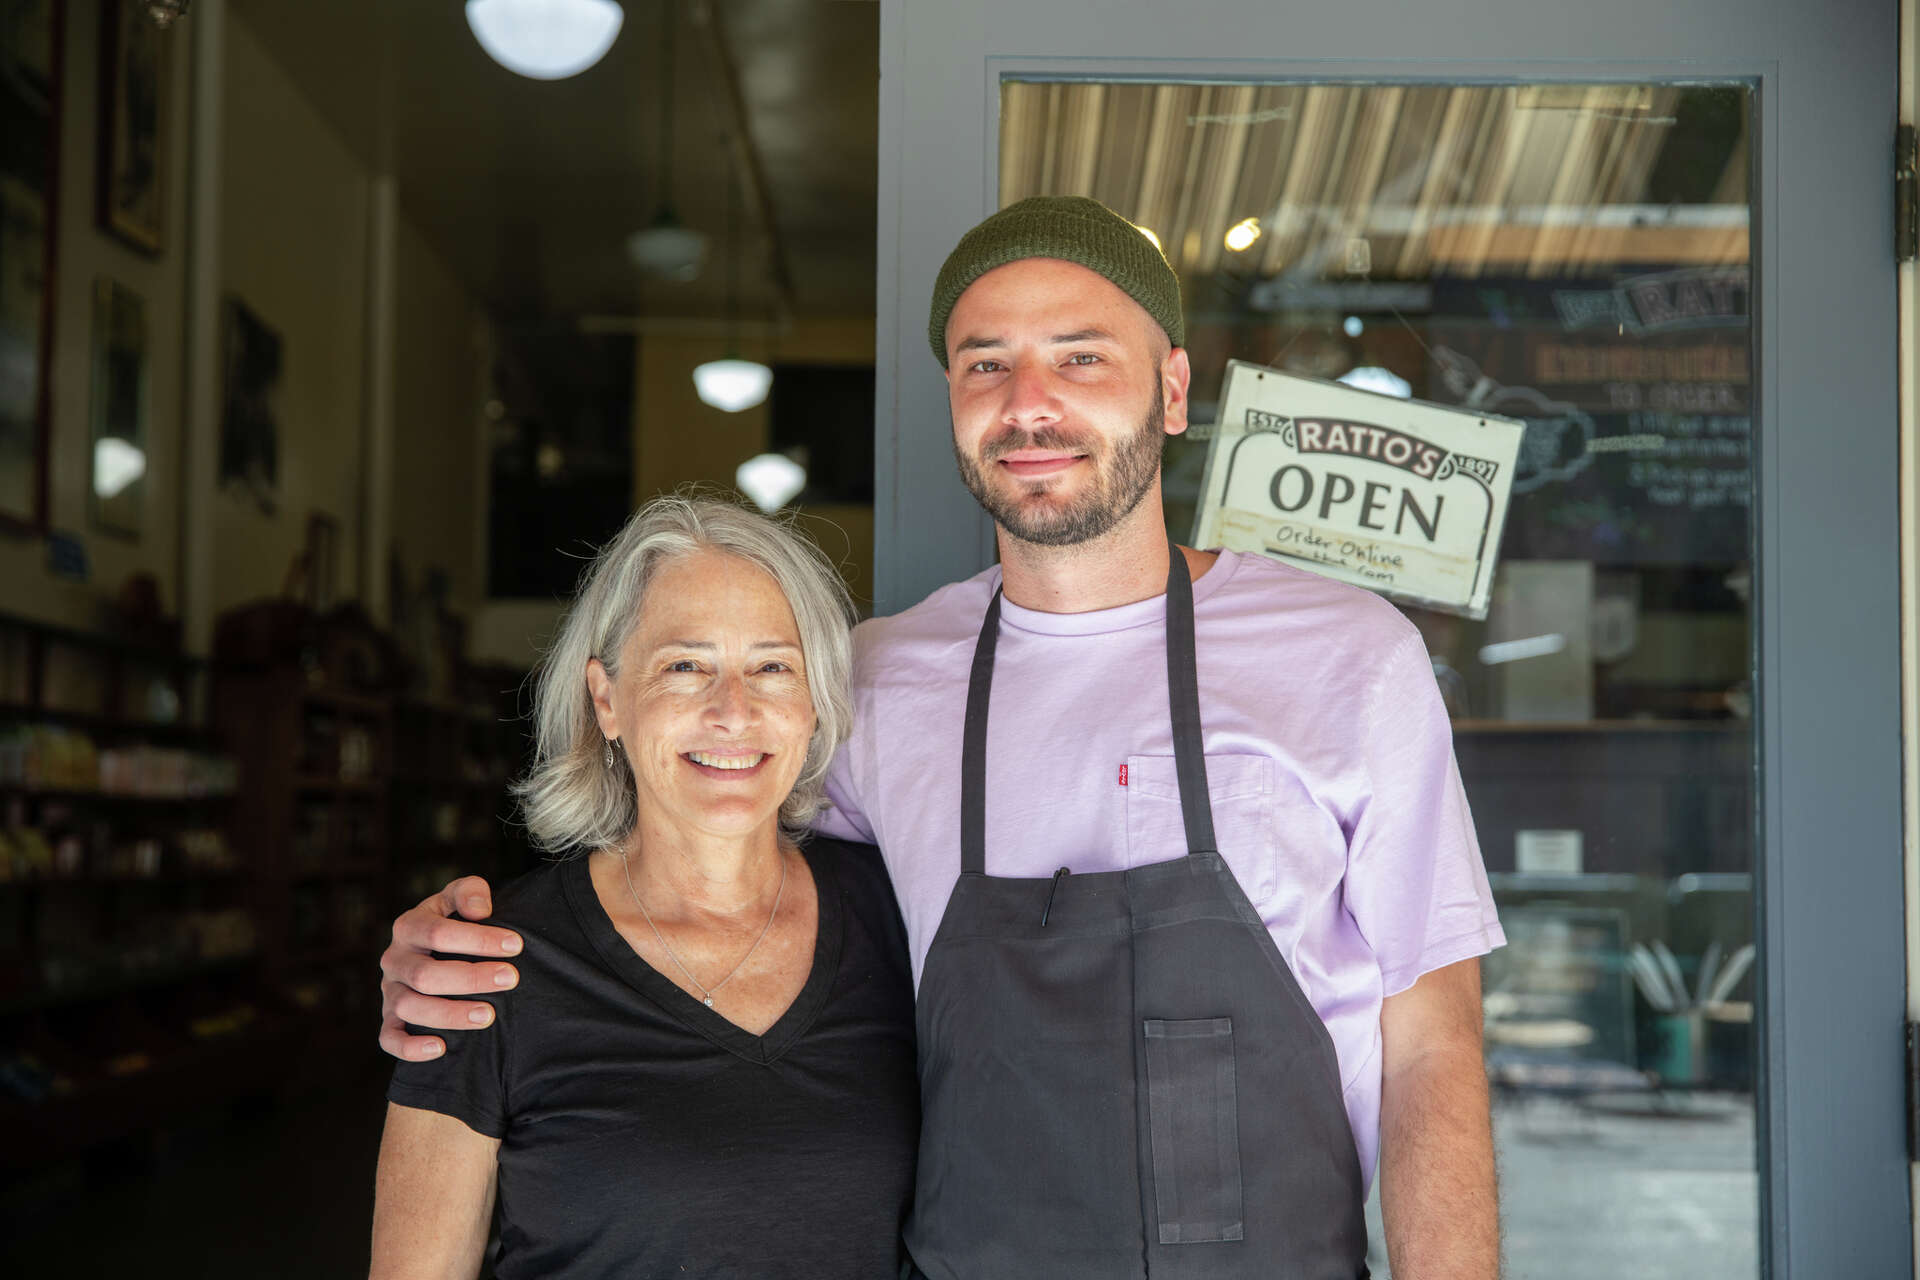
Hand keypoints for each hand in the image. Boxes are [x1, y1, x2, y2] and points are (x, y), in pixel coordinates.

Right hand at [378, 876, 522, 1061]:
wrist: (437, 949)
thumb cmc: (456, 921)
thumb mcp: (462, 897)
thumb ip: (469, 892)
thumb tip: (480, 911)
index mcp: (409, 927)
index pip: (438, 932)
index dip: (477, 939)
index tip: (516, 945)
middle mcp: (394, 960)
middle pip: (425, 975)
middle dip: (471, 978)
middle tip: (511, 979)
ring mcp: (390, 992)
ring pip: (409, 1008)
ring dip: (450, 1014)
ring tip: (489, 1016)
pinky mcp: (390, 1020)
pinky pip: (389, 1039)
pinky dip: (410, 1048)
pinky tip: (441, 1048)